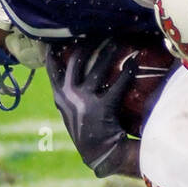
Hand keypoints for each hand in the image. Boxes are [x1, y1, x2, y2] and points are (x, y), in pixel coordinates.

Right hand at [46, 38, 137, 177]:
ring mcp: (85, 102)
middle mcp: (68, 96)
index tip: (62, 34)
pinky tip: (134, 63)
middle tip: (98, 32)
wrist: (99, 154)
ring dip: (109, 53)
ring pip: (97, 68)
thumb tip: (71, 75)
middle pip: (76, 60)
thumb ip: (68, 95)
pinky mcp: (103, 108)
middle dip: (87, 43)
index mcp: (59, 97)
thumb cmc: (87, 131)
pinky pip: (117, 85)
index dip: (56, 50)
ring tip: (118, 42)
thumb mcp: (70, 112)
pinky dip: (127, 72)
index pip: (53, 67)